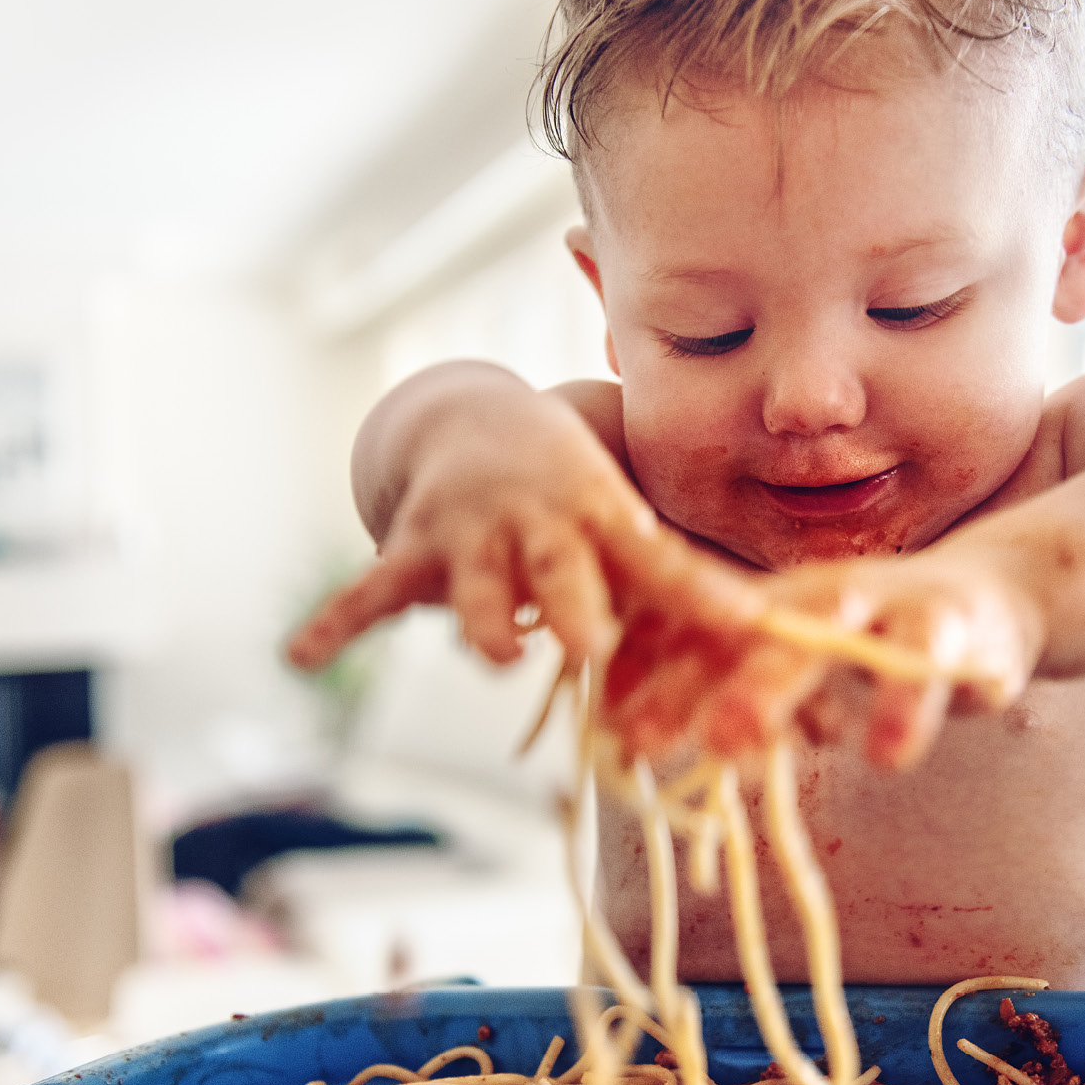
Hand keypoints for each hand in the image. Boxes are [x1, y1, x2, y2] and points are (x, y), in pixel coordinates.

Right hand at [288, 385, 758, 671]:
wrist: (481, 426)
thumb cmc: (577, 494)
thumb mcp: (631, 523)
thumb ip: (692, 582)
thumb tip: (785, 632)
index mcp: (606, 521)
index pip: (663, 565)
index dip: (703, 598)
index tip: (750, 627)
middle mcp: (541, 526)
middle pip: (564, 575)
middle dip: (576, 607)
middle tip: (594, 643)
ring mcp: (473, 538)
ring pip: (478, 589)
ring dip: (484, 621)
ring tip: (493, 653)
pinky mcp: (414, 553)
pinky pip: (373, 594)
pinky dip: (336, 624)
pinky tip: (299, 658)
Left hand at [603, 546, 1046, 769]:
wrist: (989, 597)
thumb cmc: (872, 641)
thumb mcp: (795, 658)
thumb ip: (725, 689)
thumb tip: (624, 732)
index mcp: (775, 607)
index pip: (704, 638)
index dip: (658, 679)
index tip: (610, 731)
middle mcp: (820, 599)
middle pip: (760, 637)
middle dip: (719, 687)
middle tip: (674, 740)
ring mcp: (886, 607)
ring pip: (840, 641)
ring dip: (805, 689)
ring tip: (771, 743)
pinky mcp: (954, 629)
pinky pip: (933, 664)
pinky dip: (911, 705)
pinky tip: (889, 754)